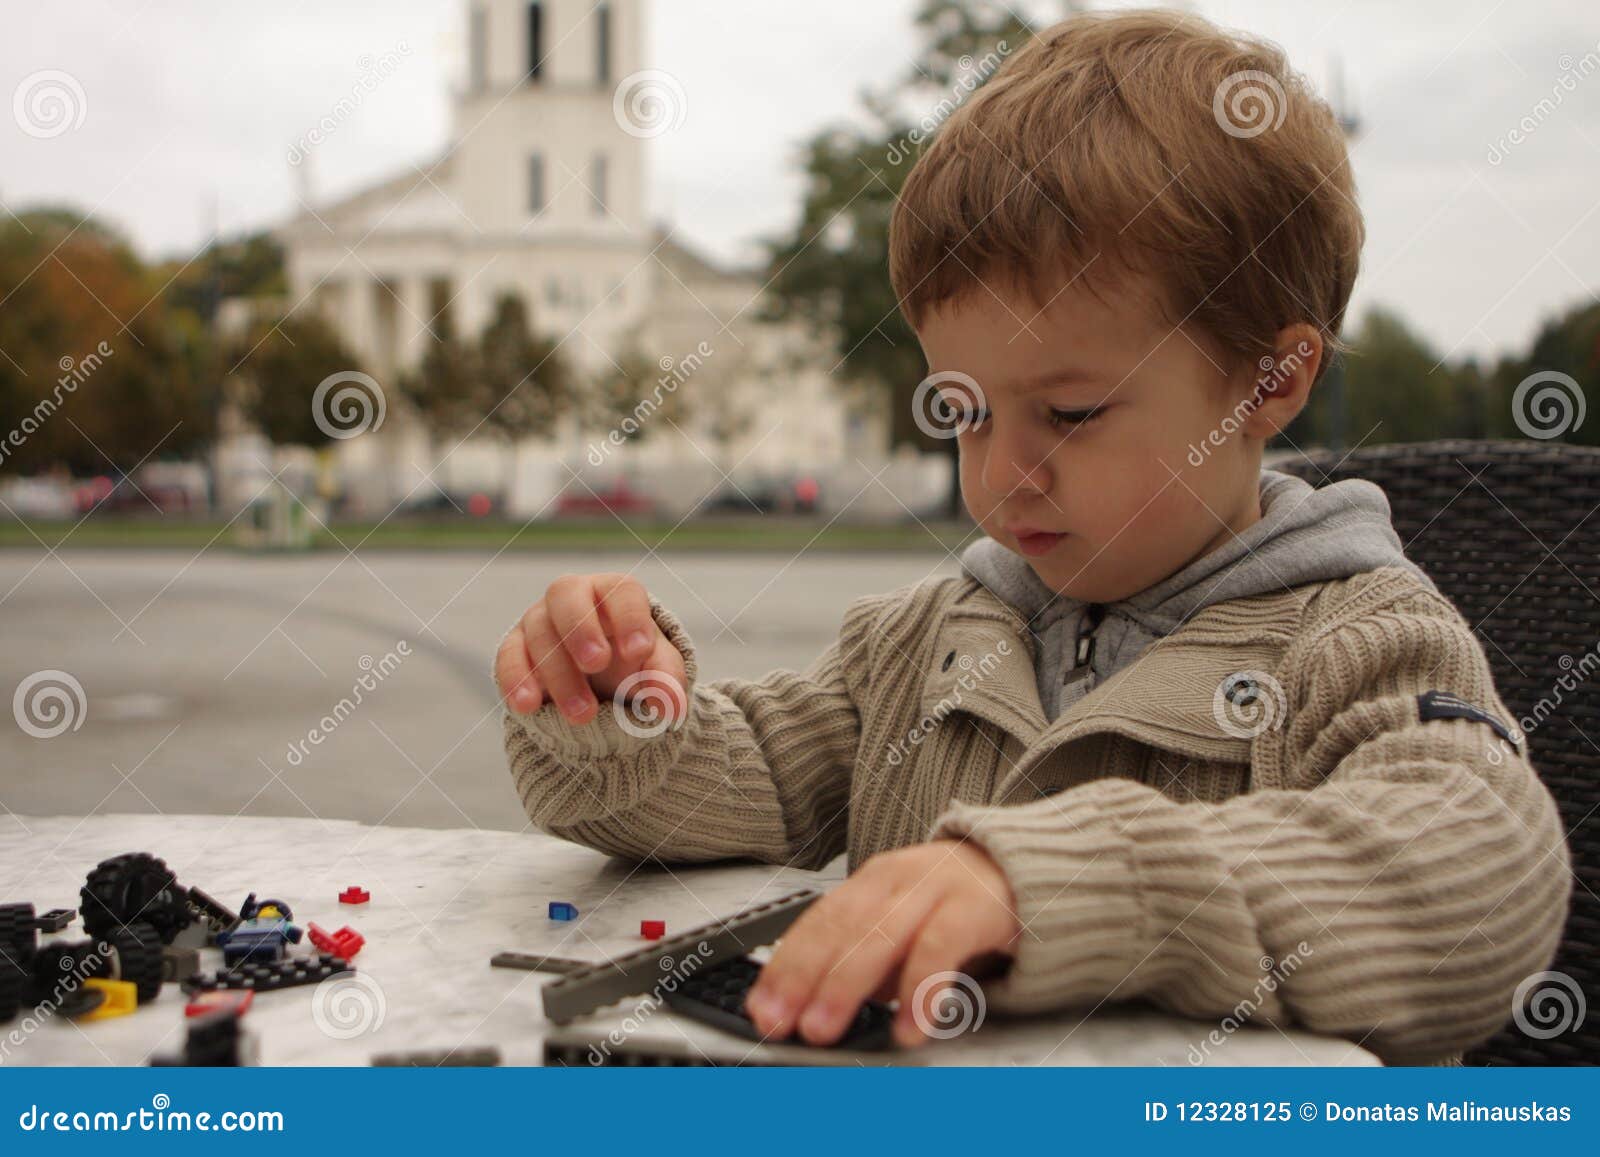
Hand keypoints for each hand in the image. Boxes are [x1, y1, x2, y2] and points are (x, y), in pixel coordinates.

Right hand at [494, 573, 687, 725]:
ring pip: (540, 633)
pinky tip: (528, 706)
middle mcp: (573, 596)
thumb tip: (668, 705)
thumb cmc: (631, 663)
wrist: (598, 681)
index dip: (630, 617)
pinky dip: (516, 680)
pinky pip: (508, 656)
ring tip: (582, 715)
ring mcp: (540, 619)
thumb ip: (666, 680)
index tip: (640, 651)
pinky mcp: (515, 646)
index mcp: (614, 593)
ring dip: (560, 674)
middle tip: (597, 664)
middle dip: (580, 628)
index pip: (621, 590)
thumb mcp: (656, 669)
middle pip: (566, 594)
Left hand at [744, 839, 1020, 1048]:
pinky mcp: (976, 907)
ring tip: (825, 1028)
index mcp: (869, 884)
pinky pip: (941, 949)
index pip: (815, 923)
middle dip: (803, 977)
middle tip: (781, 1022)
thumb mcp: (902, 926)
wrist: (1027, 867)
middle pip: (838, 927)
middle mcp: (895, 880)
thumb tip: (817, 1008)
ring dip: (846, 985)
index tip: (760, 1008)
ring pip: (880, 935)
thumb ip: (866, 963)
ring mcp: (935, 889)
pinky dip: (920, 989)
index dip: (784, 966)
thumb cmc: (955, 904)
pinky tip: (908, 1025)